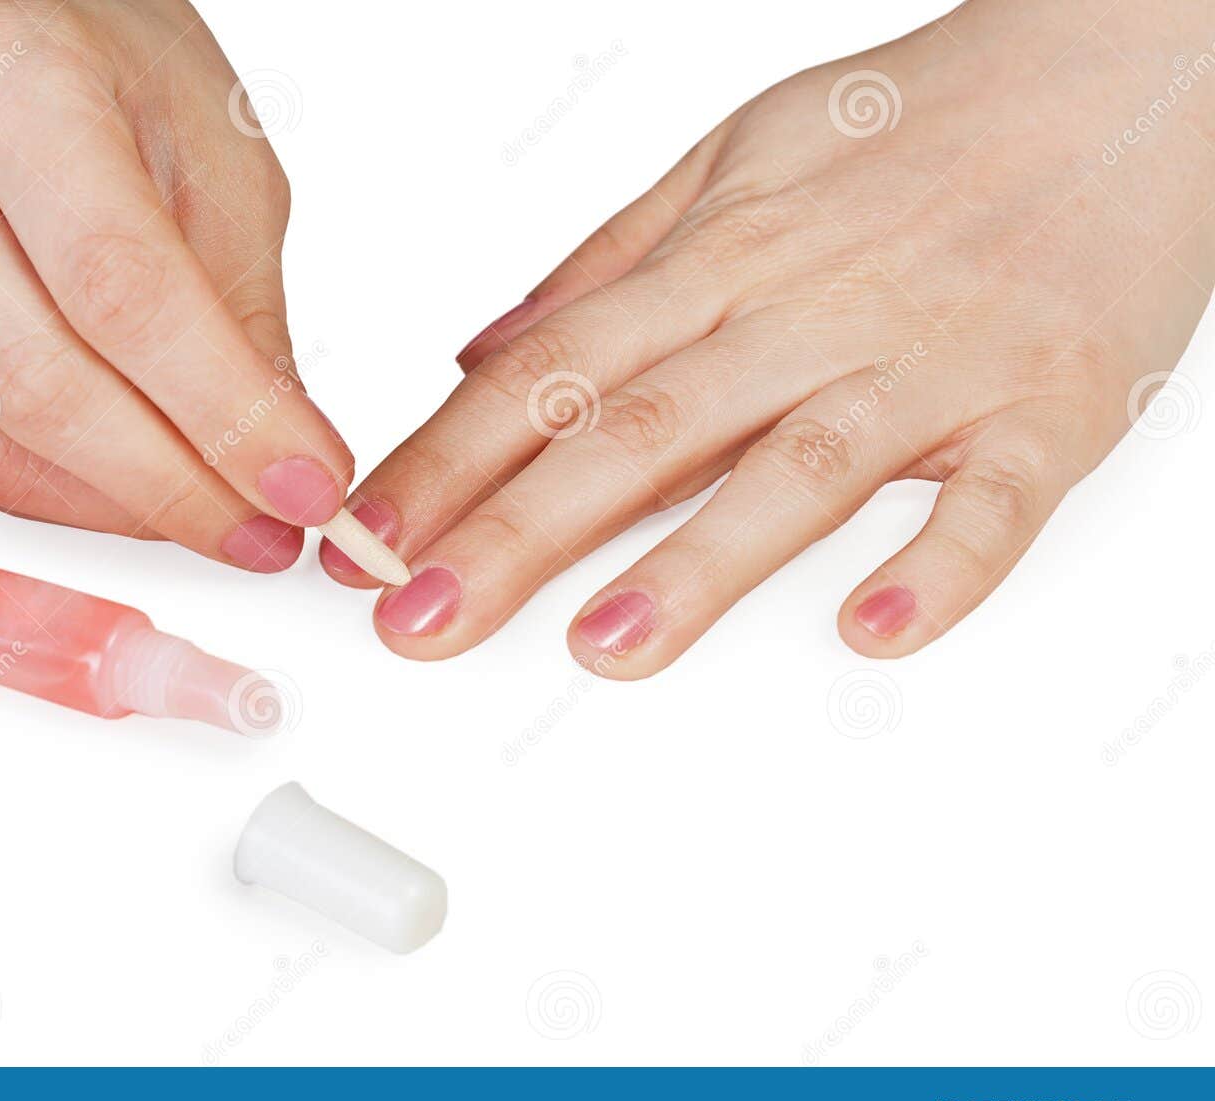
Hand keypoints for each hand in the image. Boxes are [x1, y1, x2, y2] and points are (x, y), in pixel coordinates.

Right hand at [0, 0, 349, 570]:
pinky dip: (65, 496)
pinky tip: (140, 494)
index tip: (309, 487)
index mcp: (15, 84)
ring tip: (222, 520)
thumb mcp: (222, 159)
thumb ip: (245, 312)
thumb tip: (280, 465)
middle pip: (42, 384)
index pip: (122, 290)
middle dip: (177, 487)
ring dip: (124, 509)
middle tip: (271, 536)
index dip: (224, 413)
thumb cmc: (113, 75)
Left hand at [324, 0, 1214, 675]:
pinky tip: (874, 628)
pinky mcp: (1047, 406)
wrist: (1124, 65)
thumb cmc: (919, 127)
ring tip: (602, 645)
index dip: (448, 460)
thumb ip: (606, 265)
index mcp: (724, 258)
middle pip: (638, 431)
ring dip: (694, 564)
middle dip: (515, 533)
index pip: (554, 374)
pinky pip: (995, 498)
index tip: (366, 538)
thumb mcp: (733, 161)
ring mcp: (928, 362)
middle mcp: (809, 310)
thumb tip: (482, 351)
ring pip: (795, 469)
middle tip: (421, 620)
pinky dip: (940, 565)